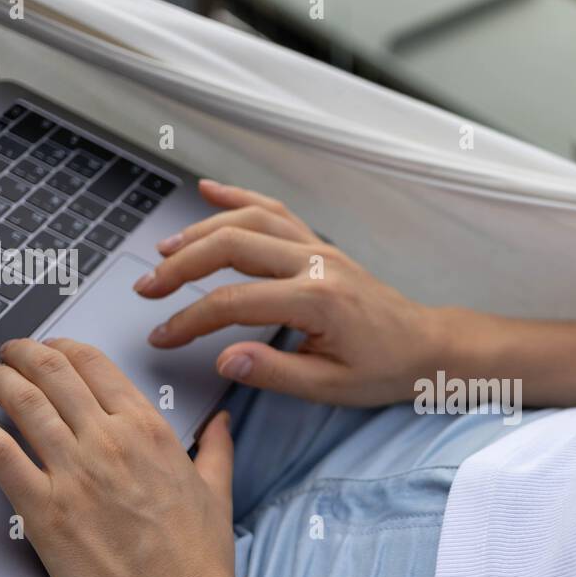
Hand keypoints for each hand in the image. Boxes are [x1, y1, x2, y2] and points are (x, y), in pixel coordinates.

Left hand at [0, 337, 246, 576]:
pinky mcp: (43, 509)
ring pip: (23, 404)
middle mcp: (109, 441)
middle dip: (25, 354)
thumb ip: (215, 447)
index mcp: (150, 431)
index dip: (66, 349)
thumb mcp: (217, 490)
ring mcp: (72, 473)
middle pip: (54, 374)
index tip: (52, 348)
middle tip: (10, 353)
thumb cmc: (198, 558)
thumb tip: (220, 421)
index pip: (97, 366)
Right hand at [137, 180, 447, 406]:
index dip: (190, 320)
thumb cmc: (386, 369)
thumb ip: (275, 373)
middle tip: (148, 287)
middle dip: (182, 265)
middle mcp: (316, 264)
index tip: (162, 336)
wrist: (427, 346)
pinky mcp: (320, 247)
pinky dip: (240, 198)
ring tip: (164, 249)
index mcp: (316, 300)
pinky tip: (209, 190)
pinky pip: (275, 211)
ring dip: (202, 230)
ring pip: (250, 221)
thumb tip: (224, 360)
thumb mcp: (331, 386)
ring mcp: (318, 249)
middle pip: (232, 247)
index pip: (233, 304)